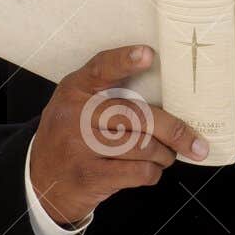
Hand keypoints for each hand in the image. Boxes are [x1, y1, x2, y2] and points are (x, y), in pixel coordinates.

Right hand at [29, 44, 209, 225]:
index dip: (125, 60)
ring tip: (167, 155)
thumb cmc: (72, 136)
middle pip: (137, 115)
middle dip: (174, 130)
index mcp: (75, 89)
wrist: (39, 180)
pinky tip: (151, 170)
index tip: (149, 54)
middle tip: (194, 141)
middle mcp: (74, 114)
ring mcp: (79, 146)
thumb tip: (171, 97)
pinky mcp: (89, 176)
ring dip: (164, 154)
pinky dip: (153, 173)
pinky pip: (137, 172)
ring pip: (142, 146)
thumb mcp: (78, 106)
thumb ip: (110, 96)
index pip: (102, 68)